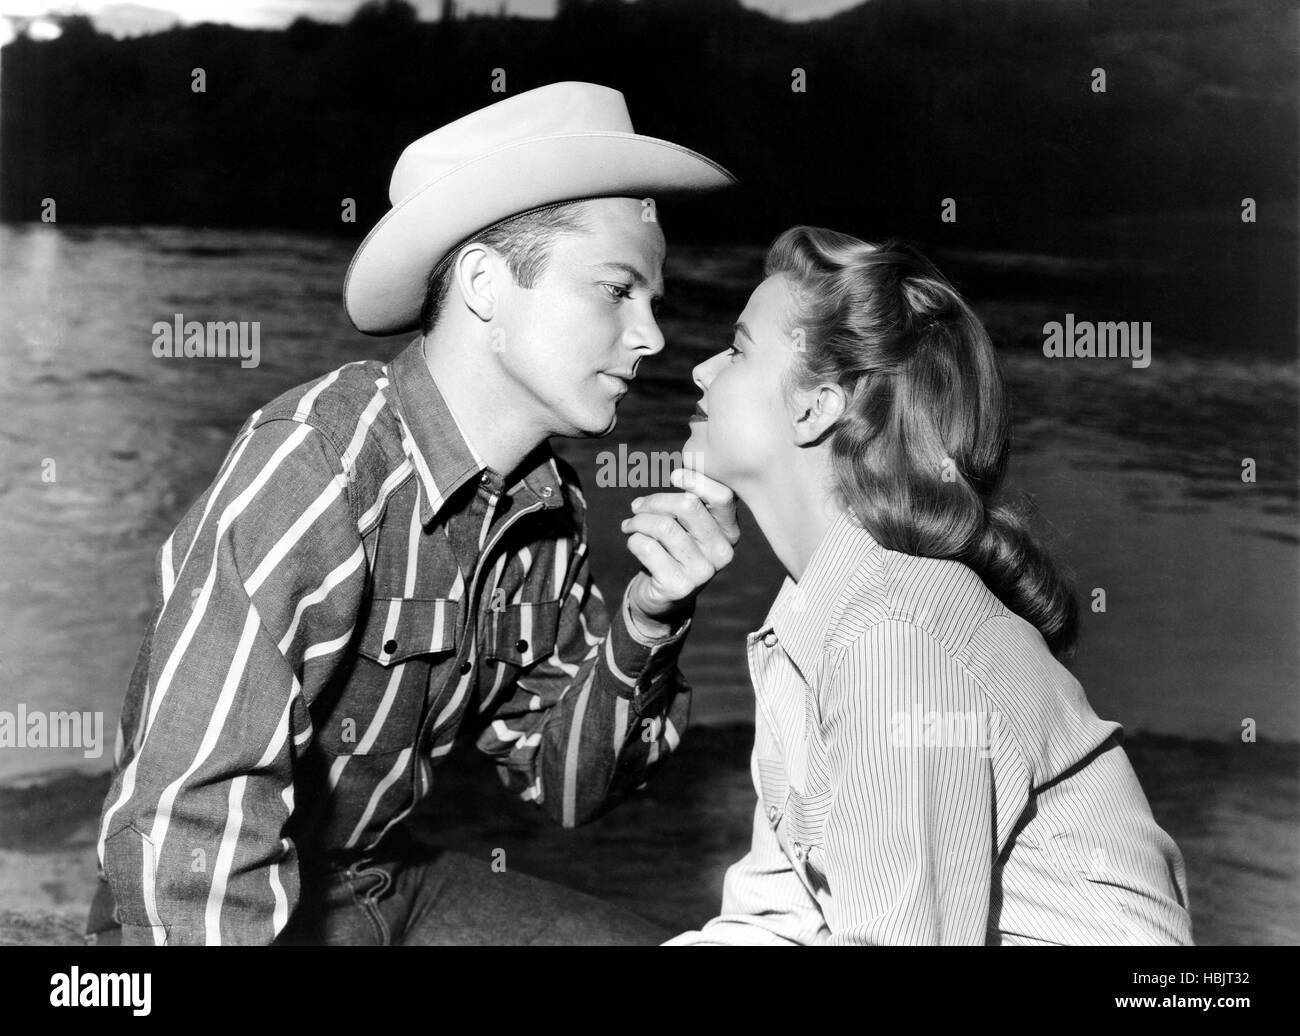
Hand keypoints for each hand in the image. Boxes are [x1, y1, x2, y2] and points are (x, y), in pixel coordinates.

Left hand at [621, 468, 739, 633]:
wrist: (663, 596)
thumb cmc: (674, 548)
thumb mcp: (687, 524)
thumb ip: (690, 499)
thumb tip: (679, 474)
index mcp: (730, 531)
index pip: (722, 496)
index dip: (696, 480)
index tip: (674, 476)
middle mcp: (723, 552)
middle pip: (688, 506)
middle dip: (655, 501)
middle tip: (637, 507)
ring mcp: (703, 572)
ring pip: (663, 526)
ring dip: (638, 521)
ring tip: (629, 525)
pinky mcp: (679, 586)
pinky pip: (647, 547)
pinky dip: (634, 540)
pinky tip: (634, 543)